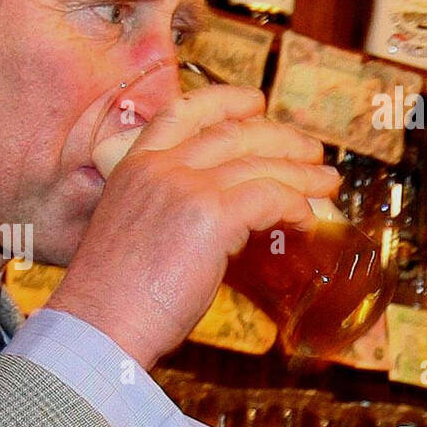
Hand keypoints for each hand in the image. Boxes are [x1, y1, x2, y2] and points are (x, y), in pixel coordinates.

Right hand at [49, 85, 340, 368]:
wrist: (99, 325)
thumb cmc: (112, 299)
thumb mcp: (130, 234)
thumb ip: (165, 213)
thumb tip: (213, 224)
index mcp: (133, 167)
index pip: (182, 113)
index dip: (224, 101)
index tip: (254, 102)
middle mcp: (160, 167)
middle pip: (233, 134)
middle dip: (280, 138)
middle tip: (310, 150)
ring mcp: (187, 187)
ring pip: (259, 165)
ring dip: (301, 173)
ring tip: (327, 183)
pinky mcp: (213, 215)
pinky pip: (271, 197)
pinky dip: (295, 206)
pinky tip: (306, 221)